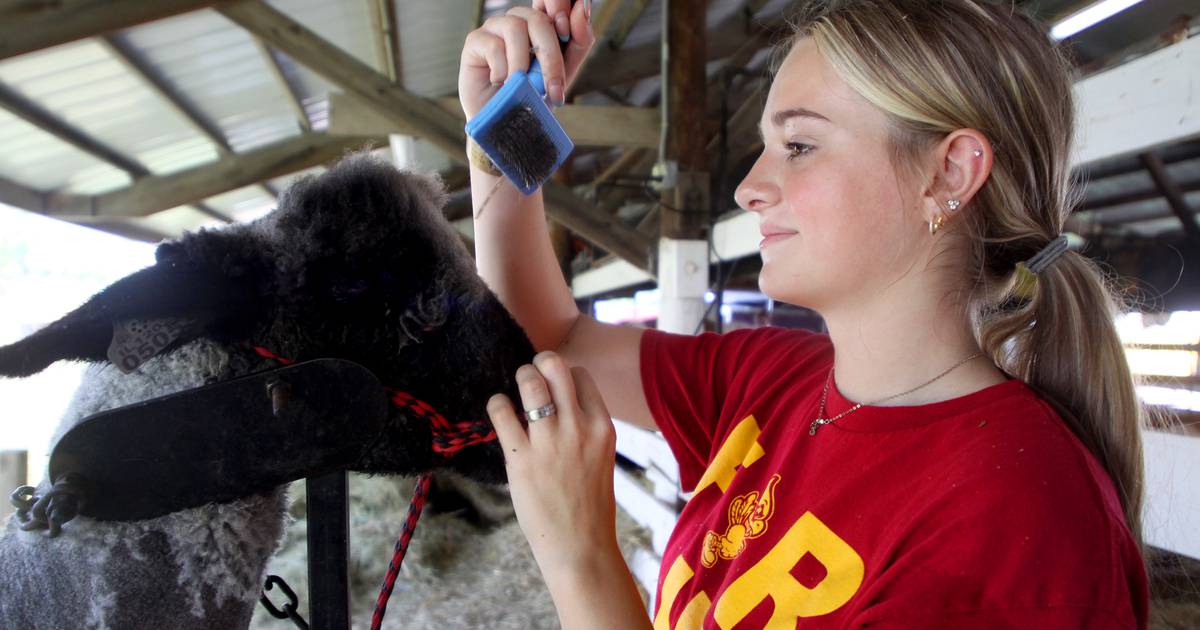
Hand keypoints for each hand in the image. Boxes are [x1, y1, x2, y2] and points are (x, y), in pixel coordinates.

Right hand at [458, 0, 594, 118]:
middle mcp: (518, 20)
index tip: (566, 32)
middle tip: (554, 89)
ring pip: (515, 27)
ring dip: (523, 64)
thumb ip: (578, 42)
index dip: (560, 7)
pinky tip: (500, 84)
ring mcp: (495, 28)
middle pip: (538, 20)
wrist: (504, 124)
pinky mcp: (475, 40)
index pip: (553, 3)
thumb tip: (581, 8)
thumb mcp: (564, 72)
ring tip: (521, 87)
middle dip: (550, 56)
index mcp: (541, 24)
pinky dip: (502, 71)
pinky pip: (494, 46)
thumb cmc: (532, 97)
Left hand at [486, 351, 619, 578]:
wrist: (581, 547)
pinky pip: (502, 411)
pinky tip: (500, 411)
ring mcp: (550, 442)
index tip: (554, 388)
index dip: (565, 376)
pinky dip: (497, 404)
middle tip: (531, 376)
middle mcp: (578, 427)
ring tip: (516, 390)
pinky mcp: (521, 458)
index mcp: (603, 427)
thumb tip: (558, 406)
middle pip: (556, 366)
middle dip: (540, 363)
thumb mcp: (602, 458)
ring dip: (520, 379)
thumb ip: (585, 430)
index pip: (581, 376)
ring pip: (529, 382)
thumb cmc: (590, 506)